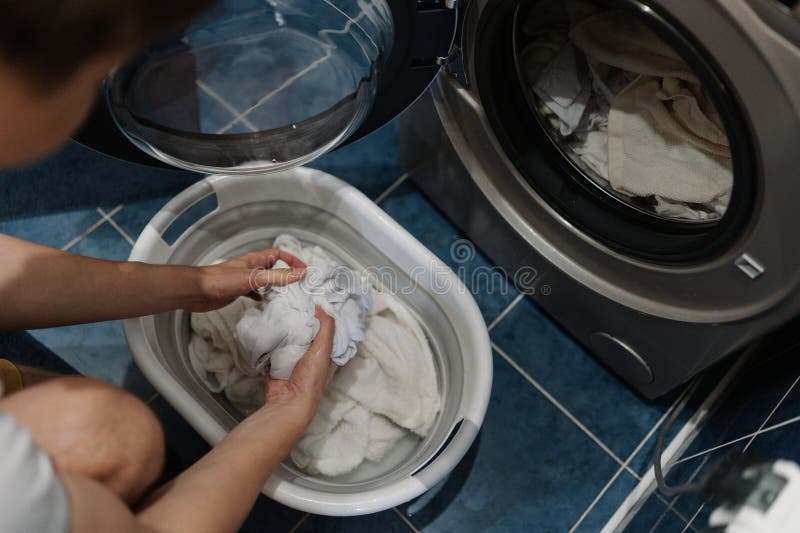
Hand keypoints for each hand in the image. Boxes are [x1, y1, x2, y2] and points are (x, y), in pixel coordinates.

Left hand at [190, 249, 306, 311]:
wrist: (196, 291)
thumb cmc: (221, 281)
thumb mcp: (254, 278)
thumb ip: (277, 276)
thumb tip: (300, 274)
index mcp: (255, 259)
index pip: (279, 254)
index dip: (292, 261)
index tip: (304, 271)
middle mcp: (251, 267)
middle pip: (274, 267)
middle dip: (286, 275)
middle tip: (298, 286)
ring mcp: (244, 279)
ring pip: (265, 280)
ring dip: (275, 286)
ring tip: (286, 296)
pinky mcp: (237, 290)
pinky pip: (255, 291)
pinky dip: (262, 296)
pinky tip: (265, 303)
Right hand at [263, 307, 335, 424]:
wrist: (288, 400)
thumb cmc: (311, 379)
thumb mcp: (324, 350)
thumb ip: (326, 328)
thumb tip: (320, 307)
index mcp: (328, 353)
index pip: (328, 330)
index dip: (323, 316)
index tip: (314, 300)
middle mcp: (312, 355)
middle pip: (308, 331)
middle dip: (301, 319)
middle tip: (294, 302)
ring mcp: (294, 358)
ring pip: (291, 336)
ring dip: (286, 327)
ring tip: (282, 308)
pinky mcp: (278, 361)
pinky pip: (276, 344)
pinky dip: (273, 336)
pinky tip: (271, 324)